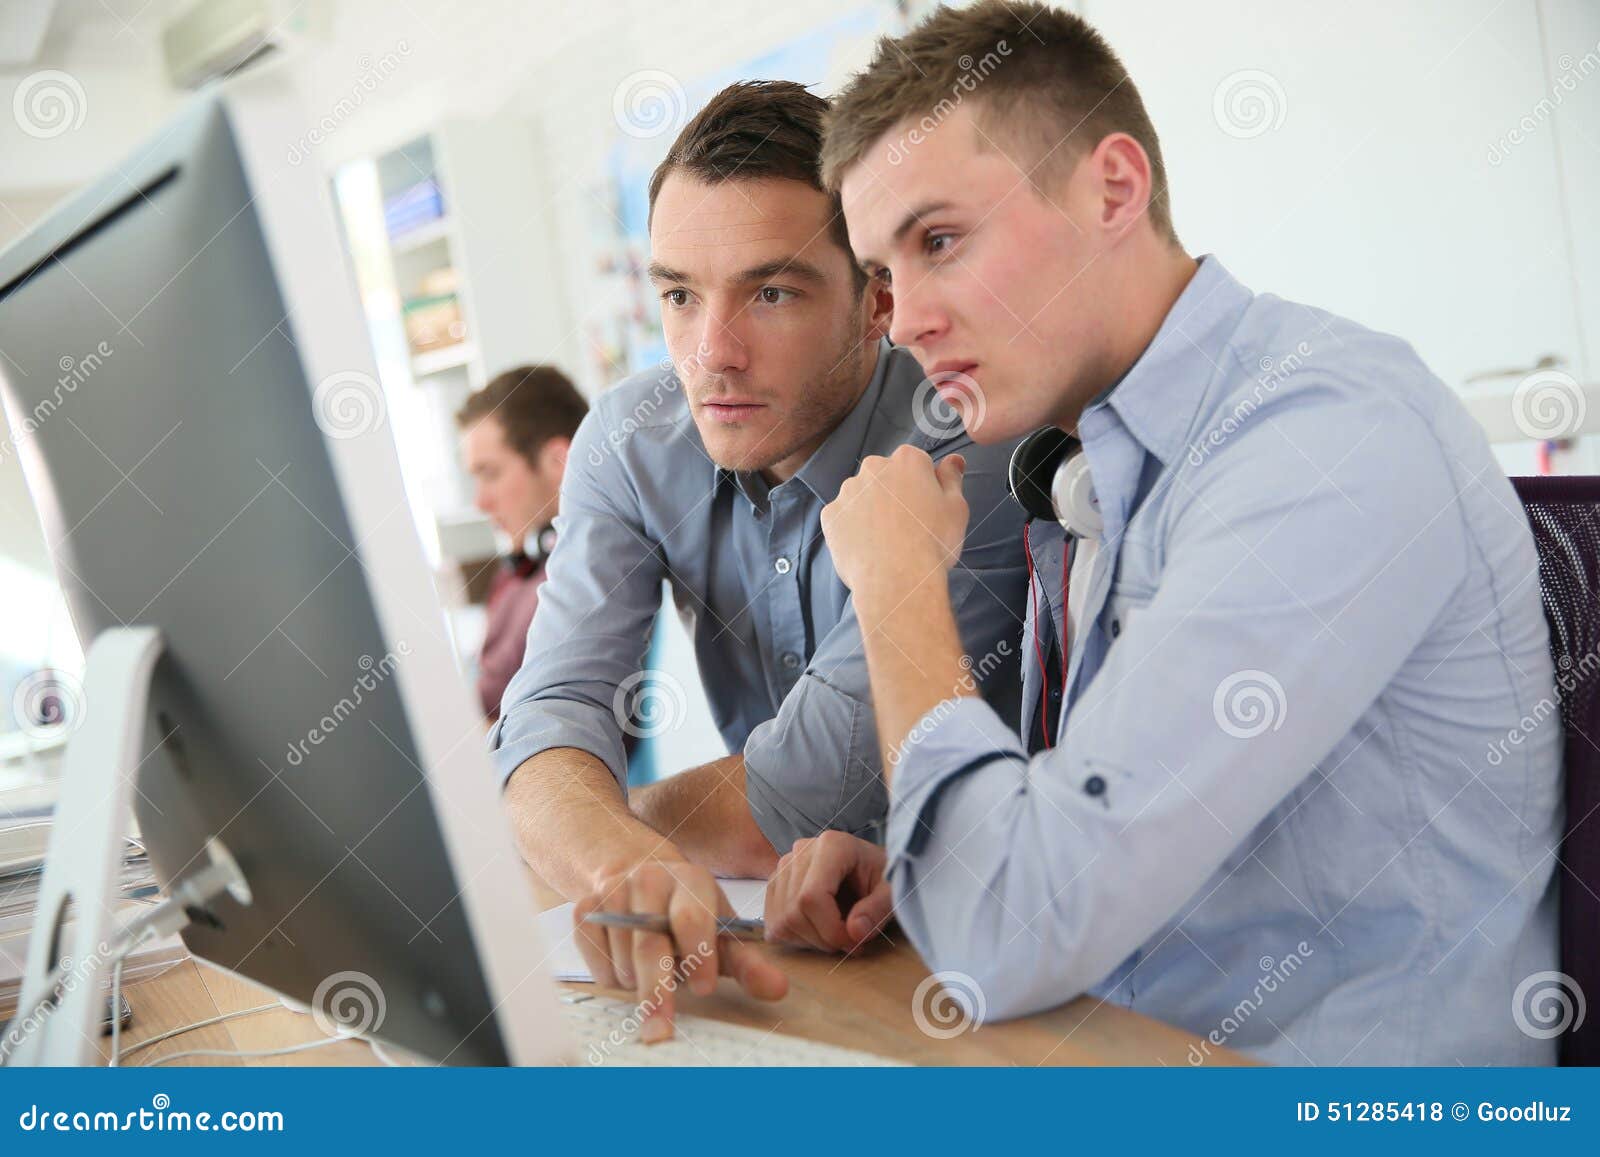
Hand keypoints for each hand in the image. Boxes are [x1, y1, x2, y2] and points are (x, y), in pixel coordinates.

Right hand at [573, 858, 787, 1041]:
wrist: (643, 875)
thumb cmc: (691, 912)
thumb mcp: (723, 931)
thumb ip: (749, 963)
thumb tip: (778, 990)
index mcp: (691, 880)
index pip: (691, 917)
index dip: (697, 954)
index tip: (703, 987)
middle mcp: (648, 879)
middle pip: (649, 945)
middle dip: (656, 991)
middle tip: (661, 1030)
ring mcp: (612, 893)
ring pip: (621, 960)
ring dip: (637, 984)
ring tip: (655, 971)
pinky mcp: (584, 909)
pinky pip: (595, 961)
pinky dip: (611, 977)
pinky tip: (626, 965)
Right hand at [765, 830, 893, 953]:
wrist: (869, 867)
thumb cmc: (881, 877)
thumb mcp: (892, 892)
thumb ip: (877, 910)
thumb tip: (854, 931)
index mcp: (832, 846)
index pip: (812, 897)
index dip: (831, 930)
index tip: (854, 942)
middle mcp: (801, 851)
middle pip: (795, 912)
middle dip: (824, 939)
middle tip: (850, 943)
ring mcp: (783, 867)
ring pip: (782, 921)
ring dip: (811, 941)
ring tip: (837, 935)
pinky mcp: (775, 884)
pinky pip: (774, 923)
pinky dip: (796, 938)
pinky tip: (819, 931)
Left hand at [820, 446, 968, 599]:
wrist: (898, 580)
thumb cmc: (932, 543)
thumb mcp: (956, 509)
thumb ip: (951, 479)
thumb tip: (953, 460)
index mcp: (907, 460)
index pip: (915, 463)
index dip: (922, 487)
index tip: (926, 508)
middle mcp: (873, 468)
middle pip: (885, 476)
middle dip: (893, 494)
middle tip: (906, 526)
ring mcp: (848, 491)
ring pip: (861, 496)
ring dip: (871, 511)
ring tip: (886, 541)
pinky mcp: (831, 515)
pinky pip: (842, 518)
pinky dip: (852, 529)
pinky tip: (867, 548)